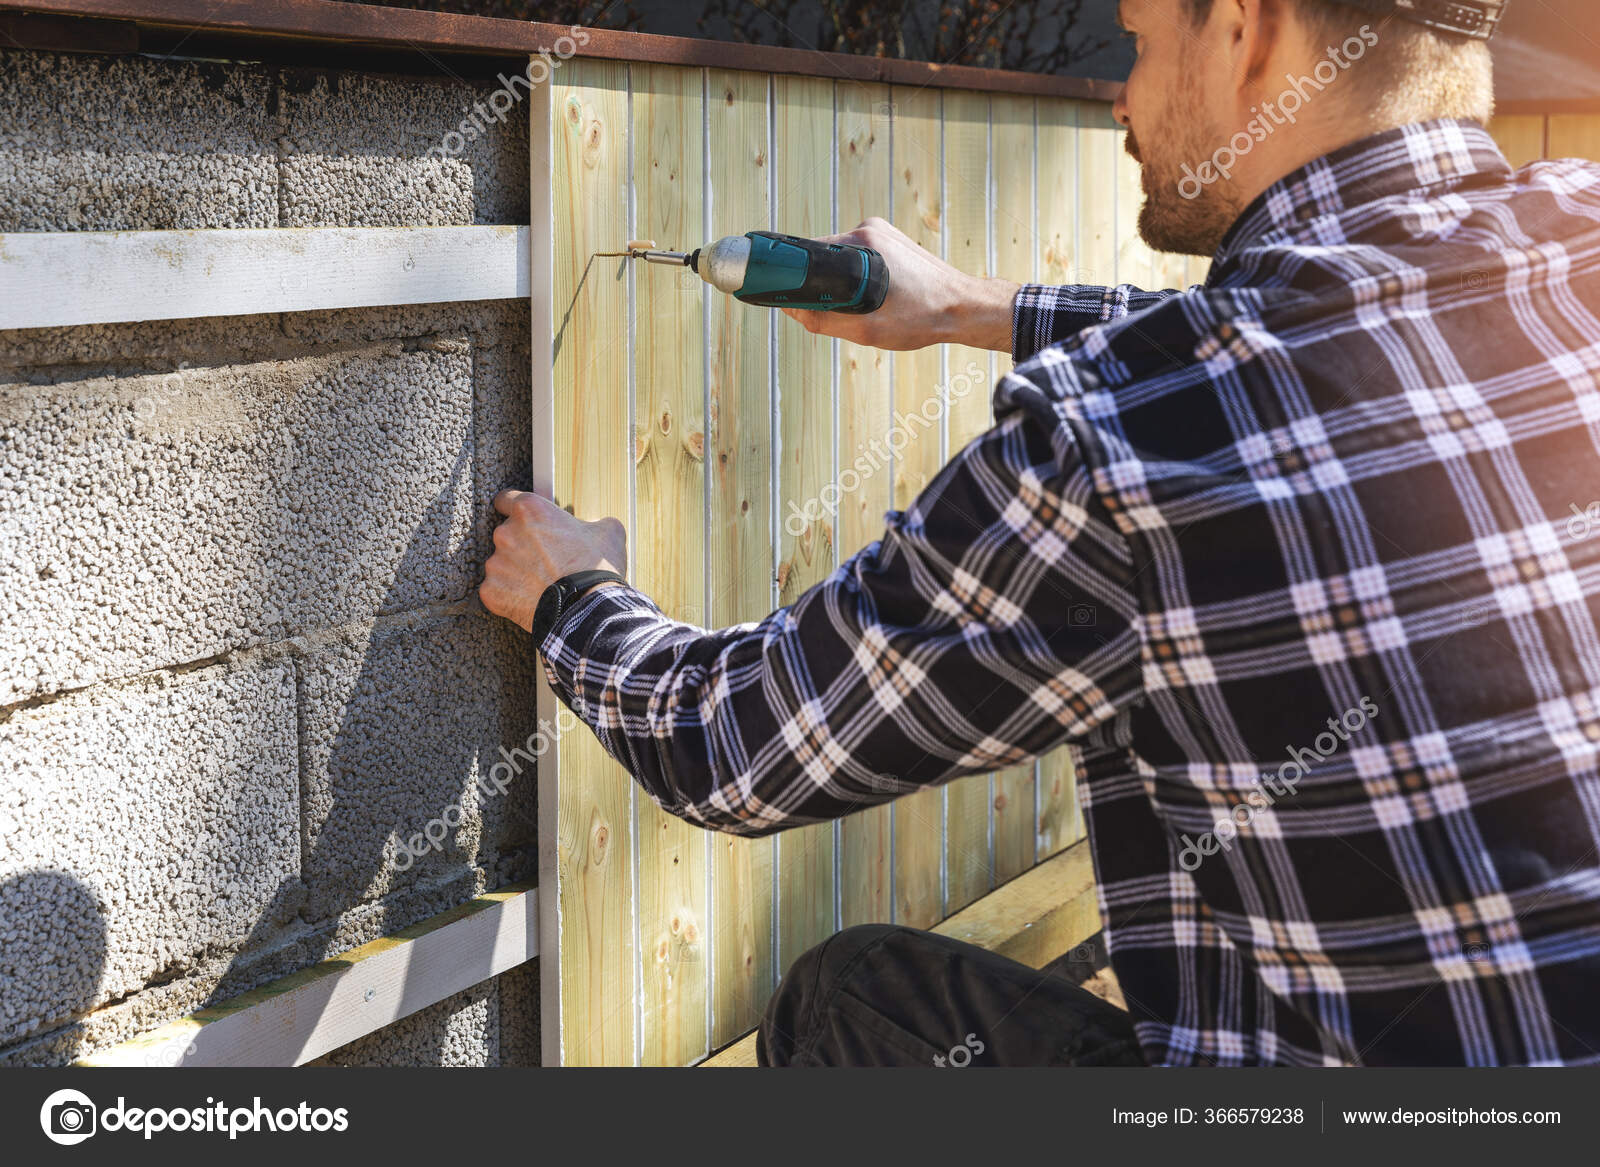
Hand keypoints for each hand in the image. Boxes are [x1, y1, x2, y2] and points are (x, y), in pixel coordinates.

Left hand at [480, 490, 626, 633]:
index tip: (524, 521)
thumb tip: (597, 526)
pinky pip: (497, 591)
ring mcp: (495, 564)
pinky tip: (532, 601)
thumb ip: (593, 522)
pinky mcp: (491, 592)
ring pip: (501, 565)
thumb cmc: (596, 569)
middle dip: (521, 546)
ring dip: (516, 572)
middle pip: (505, 535)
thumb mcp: (608, 532)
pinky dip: (511, 596)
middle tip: (545, 560)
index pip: (505, 500)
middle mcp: (505, 533)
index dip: (516, 511)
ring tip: (542, 585)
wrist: (587, 610)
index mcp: (530, 510)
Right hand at [781, 217, 1019, 352]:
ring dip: (838, 280)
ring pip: (840, 257)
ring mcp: (882, 233)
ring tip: (859, 307)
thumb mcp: (865, 329)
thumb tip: (791, 310)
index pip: (807, 252)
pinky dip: (855, 276)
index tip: (778, 287)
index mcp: (861, 242)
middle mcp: (869, 229)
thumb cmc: (922, 317)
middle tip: (825, 310)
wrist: (964, 308)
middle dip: (817, 281)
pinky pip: (858, 257)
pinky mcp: (891, 241)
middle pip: (822, 254)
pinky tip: (872, 298)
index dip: (790, 272)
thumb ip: (823, 319)